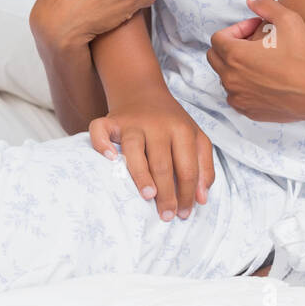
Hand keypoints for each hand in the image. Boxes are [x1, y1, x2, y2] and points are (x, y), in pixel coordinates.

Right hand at [88, 88, 214, 220]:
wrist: (143, 90)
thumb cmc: (171, 121)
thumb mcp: (195, 137)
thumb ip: (204, 167)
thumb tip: (201, 200)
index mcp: (182, 130)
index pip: (188, 168)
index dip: (187, 194)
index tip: (183, 214)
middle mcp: (158, 125)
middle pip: (163, 164)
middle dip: (166, 194)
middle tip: (166, 216)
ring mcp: (133, 123)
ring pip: (134, 150)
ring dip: (141, 175)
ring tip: (148, 196)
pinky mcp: (111, 120)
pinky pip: (100, 130)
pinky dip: (101, 144)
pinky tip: (109, 159)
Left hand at [206, 0, 304, 122]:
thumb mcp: (289, 19)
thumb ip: (266, 5)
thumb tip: (251, 0)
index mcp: (235, 55)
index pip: (218, 38)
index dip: (236, 29)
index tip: (254, 29)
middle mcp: (232, 79)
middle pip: (216, 58)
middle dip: (230, 46)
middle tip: (253, 43)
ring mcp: (240, 98)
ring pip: (226, 78)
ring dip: (236, 67)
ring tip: (261, 60)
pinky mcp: (250, 112)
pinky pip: (238, 96)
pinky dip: (245, 86)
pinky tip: (265, 79)